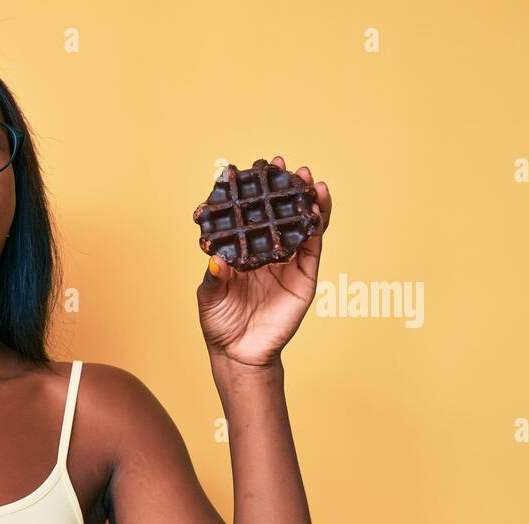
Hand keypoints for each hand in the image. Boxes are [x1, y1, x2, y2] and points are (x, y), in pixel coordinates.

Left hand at [195, 156, 331, 367]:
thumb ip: (214, 278)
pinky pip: (313, 248)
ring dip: (307, 201)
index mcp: (244, 252)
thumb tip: (218, 260)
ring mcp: (288, 263)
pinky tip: (318, 208)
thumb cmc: (220, 323)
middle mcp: (267, 252)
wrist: (239, 353)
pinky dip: (317, 226)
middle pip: (279, 214)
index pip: (250, 217)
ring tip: (308, 179)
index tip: (248, 170)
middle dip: (283, 188)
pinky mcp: (304, 277)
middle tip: (282, 164)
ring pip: (302, 225)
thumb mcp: (210, 297)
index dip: (252, 194)